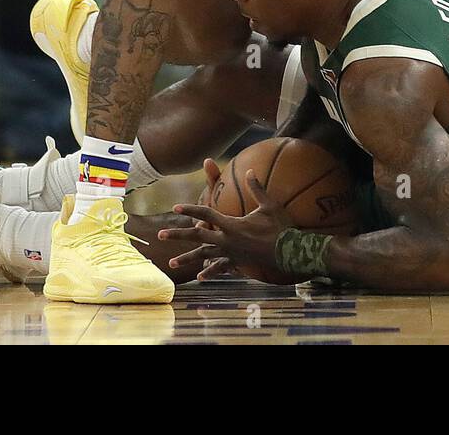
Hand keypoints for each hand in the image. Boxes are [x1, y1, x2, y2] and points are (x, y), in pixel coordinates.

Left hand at [158, 169, 295, 277]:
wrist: (288, 253)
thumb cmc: (281, 227)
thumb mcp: (269, 205)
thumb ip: (257, 188)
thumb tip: (250, 170)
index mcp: (232, 225)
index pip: (206, 213)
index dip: (191, 208)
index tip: (176, 206)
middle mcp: (227, 240)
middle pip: (197, 237)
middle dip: (177, 235)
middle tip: (160, 235)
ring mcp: (231, 253)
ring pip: (204, 256)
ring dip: (187, 259)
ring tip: (171, 264)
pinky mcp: (237, 263)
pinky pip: (220, 268)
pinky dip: (210, 272)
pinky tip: (201, 276)